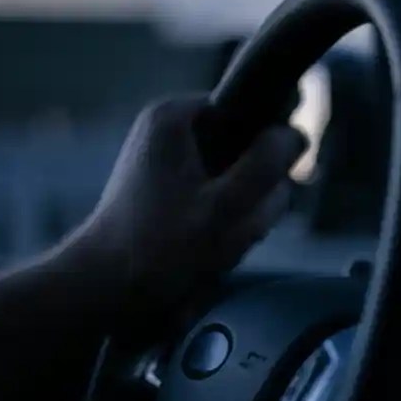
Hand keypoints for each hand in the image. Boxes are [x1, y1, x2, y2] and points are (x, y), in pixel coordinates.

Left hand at [66, 95, 306, 312]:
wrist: (104, 290)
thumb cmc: (160, 248)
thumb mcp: (226, 206)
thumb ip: (267, 165)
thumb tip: (295, 134)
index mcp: (174, 115)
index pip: (250, 109)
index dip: (266, 149)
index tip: (260, 187)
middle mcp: (168, 128)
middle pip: (246, 148)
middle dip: (253, 190)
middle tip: (235, 224)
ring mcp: (167, 159)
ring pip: (236, 177)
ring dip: (241, 212)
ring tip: (218, 241)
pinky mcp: (168, 189)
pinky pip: (218, 197)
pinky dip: (223, 222)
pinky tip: (209, 247)